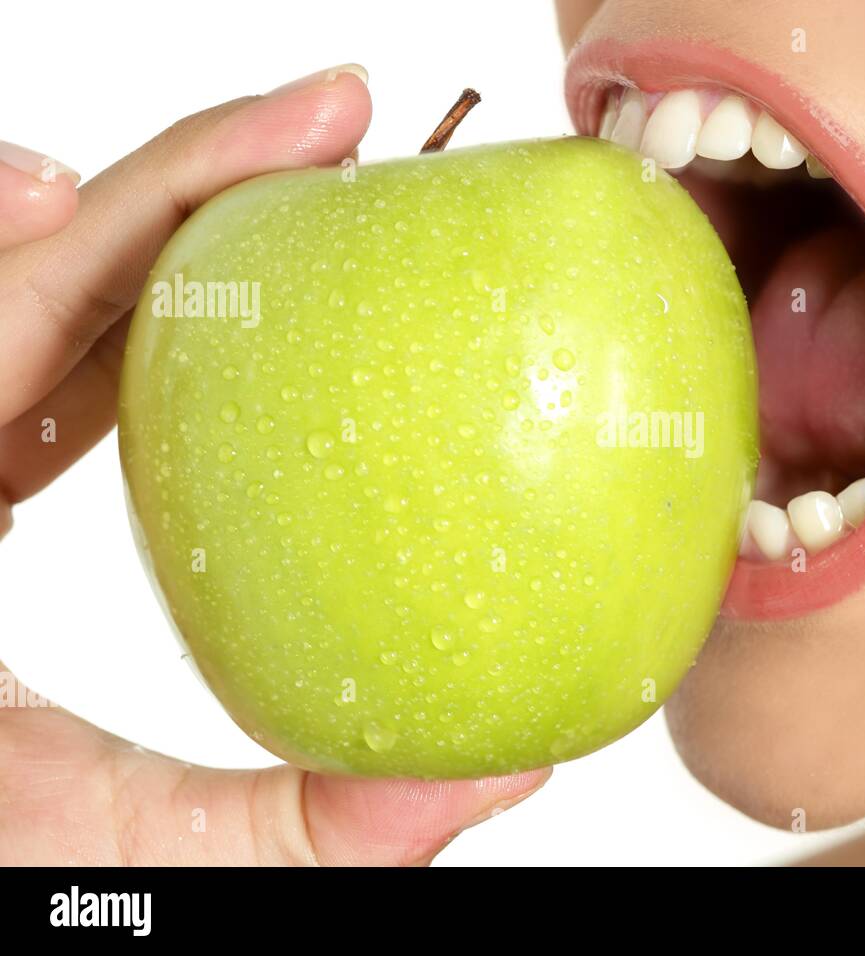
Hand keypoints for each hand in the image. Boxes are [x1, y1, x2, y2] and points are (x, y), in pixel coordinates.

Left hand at [0, 65, 548, 864]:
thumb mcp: (122, 865)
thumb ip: (306, 827)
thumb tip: (493, 775)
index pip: (14, 299)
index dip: (159, 196)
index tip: (305, 129)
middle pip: (34, 268)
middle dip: (190, 184)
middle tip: (341, 134)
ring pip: (37, 305)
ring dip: (165, 238)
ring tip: (303, 195)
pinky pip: (43, 372)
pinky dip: (134, 322)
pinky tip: (225, 317)